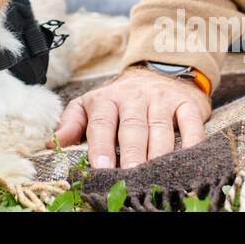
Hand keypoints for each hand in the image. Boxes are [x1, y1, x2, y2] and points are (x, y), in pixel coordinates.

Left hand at [47, 65, 211, 167]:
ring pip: (159, 128)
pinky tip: (189, 158)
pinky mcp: (186, 104)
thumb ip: (73, 123)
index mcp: (106, 99)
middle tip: (130, 175)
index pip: (101, 123)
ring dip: (158, 153)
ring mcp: (161, 100)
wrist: (159, 69)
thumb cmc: (121, 98)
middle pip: (132, 128)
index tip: (100, 166)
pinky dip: (192, 141)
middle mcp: (134, 98)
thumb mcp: (92, 104)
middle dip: (130, 153)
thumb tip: (52, 143)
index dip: (100, 145)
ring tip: (156, 175)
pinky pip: (190, 123)